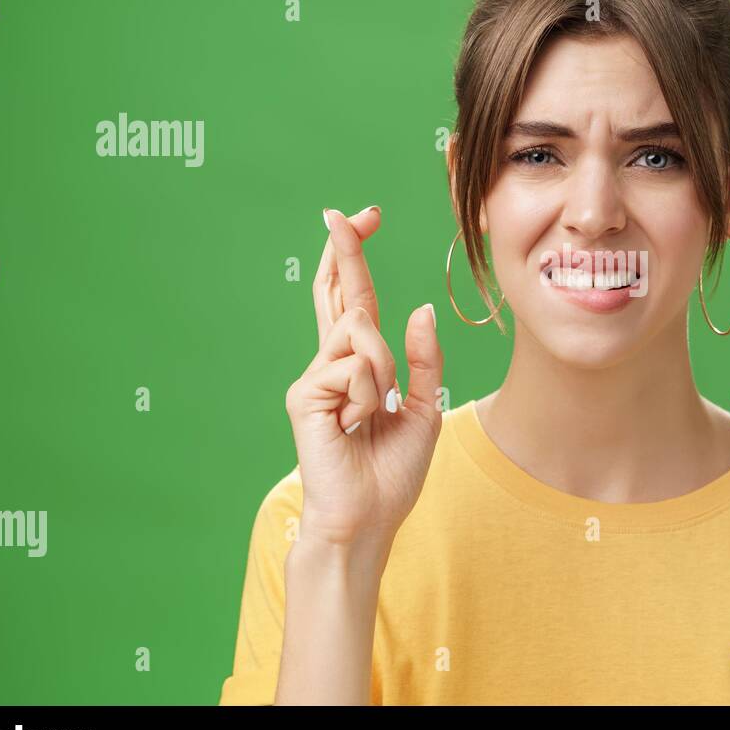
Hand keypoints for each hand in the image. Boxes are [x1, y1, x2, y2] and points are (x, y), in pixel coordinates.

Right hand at [283, 206, 443, 545]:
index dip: (354, 257)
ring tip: (374, 413)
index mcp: (359, 365)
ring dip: (384, 371)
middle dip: (345, 249)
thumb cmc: (392, 471)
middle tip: (344, 211)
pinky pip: (354, 366)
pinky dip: (369, 394)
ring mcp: (314, 376)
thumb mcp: (425, 408)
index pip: (355, 299)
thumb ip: (423, 360)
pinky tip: (355, 425)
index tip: (362, 218)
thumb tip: (420, 309)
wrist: (369, 518)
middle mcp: (331, 363)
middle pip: (337, 292)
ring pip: (362, 332)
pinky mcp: (304, 394)